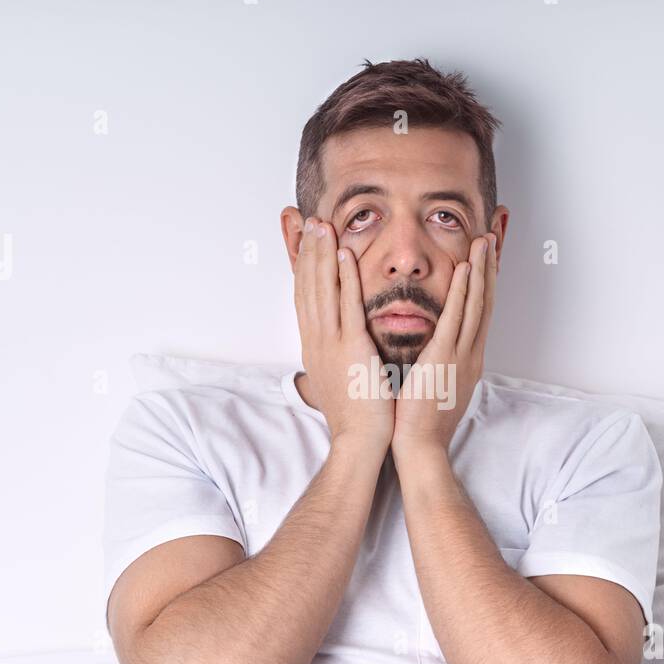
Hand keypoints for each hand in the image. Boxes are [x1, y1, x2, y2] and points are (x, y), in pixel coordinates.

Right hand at [292, 217, 394, 452]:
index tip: (305, 242)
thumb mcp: (337, 381)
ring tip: (322, 226)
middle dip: (308, 252)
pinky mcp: (351, 348)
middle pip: (308, 287)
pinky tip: (345, 255)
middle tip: (308, 221)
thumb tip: (330, 354)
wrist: (360, 442)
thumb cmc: (355, 416)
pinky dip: (344, 278)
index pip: (305, 298)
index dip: (304, 268)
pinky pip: (346, 306)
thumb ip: (334, 360)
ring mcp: (331, 343)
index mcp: (315, 347)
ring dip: (322, 255)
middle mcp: (317, 340)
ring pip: (323, 290)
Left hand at [392, 231, 497, 454]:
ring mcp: (461, 356)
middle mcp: (470, 354)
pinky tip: (466, 269)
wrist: (419, 448)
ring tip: (485, 240)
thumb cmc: (420, 423)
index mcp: (467, 360)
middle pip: (485, 302)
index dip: (485, 282)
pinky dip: (464, 292)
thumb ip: (438, 364)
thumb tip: (434, 351)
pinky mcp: (444, 359)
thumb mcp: (436, 386)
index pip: (479, 312)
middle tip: (494, 236)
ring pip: (476, 304)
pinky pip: (456, 319)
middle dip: (491, 267)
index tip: (488, 257)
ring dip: (481, 270)